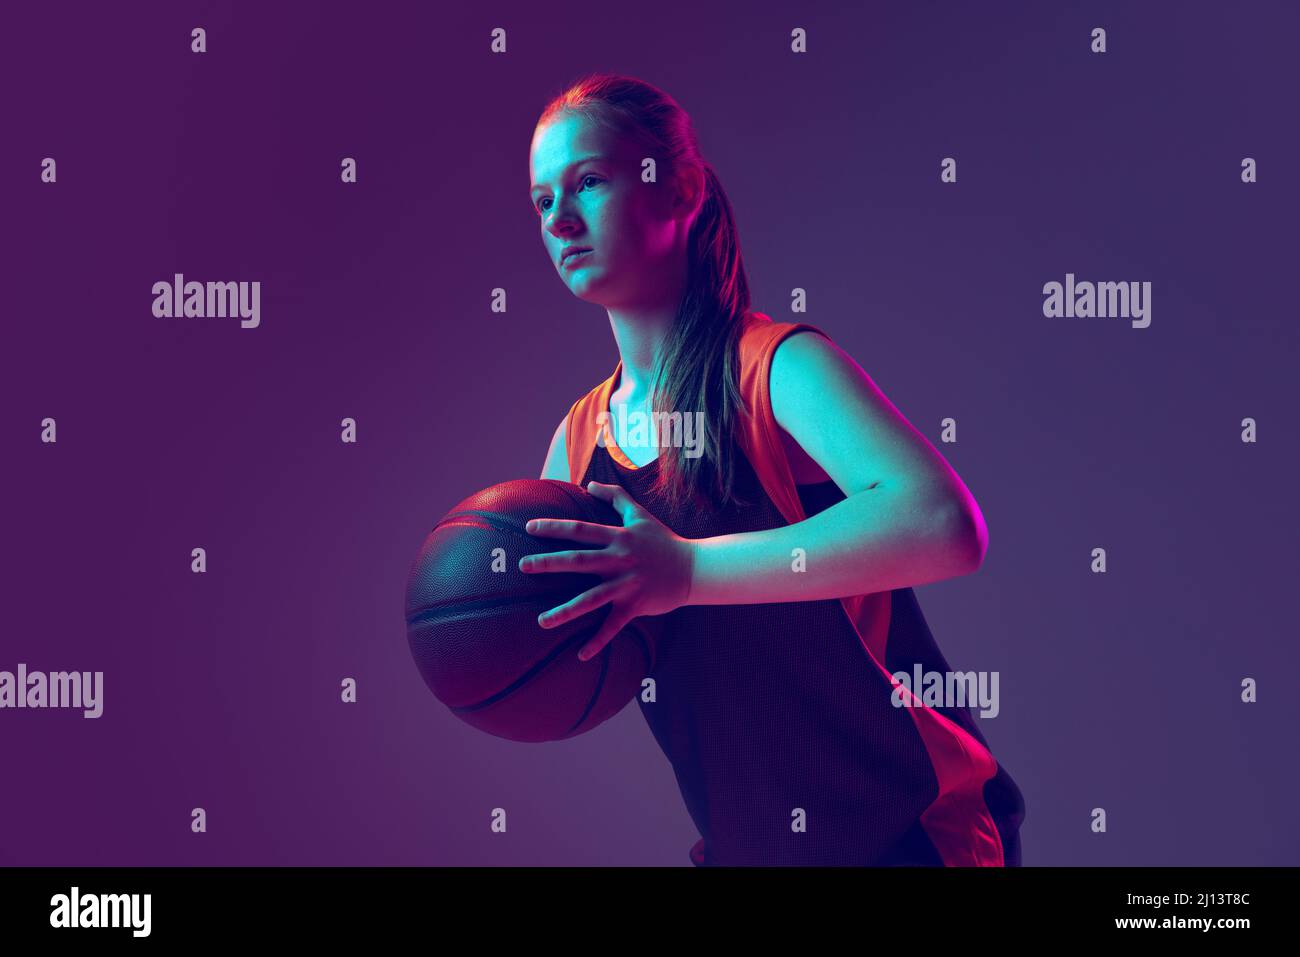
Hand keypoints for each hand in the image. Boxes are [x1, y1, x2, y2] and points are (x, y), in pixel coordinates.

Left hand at [518, 481, 694, 660]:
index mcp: (618, 538)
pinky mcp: (636, 605)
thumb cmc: (663, 541)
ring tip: (541, 622)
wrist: (694, 568)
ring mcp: (627, 585)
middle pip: (579, 561)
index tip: (529, 528)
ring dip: (565, 612)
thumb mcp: (640, 514)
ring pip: (591, 599)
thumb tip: (589, 484)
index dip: (554, 527)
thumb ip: (615, 497)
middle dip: (549, 564)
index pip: (580, 530)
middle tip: (523, 566)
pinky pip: (613, 626)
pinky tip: (581, 655)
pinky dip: (598, 641)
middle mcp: (619, 560)